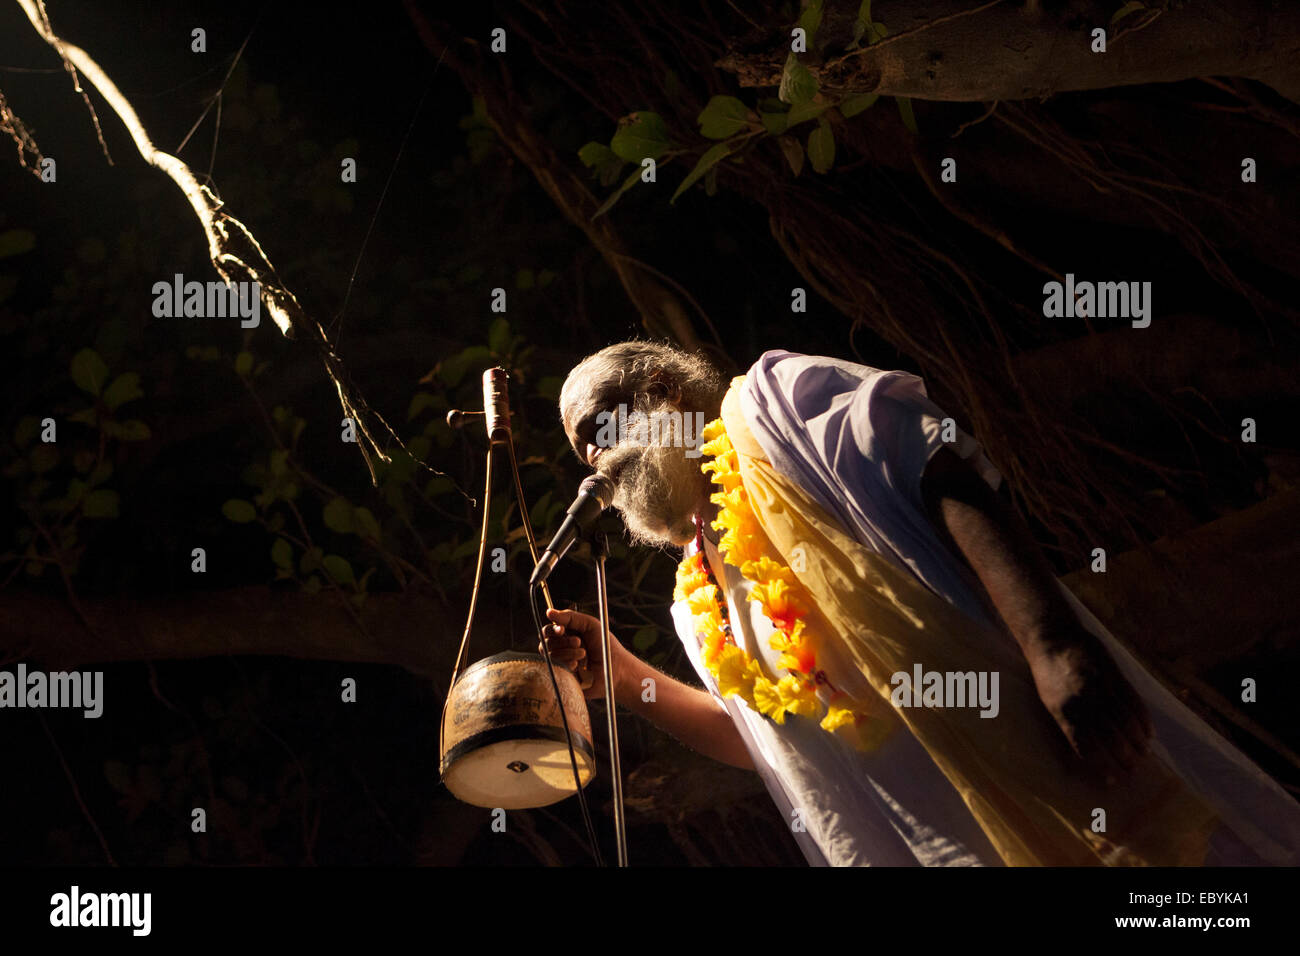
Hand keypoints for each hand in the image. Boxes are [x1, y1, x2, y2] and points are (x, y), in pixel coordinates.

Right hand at [538, 607, 627, 700]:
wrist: (616, 668)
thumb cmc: (605, 645)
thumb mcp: (590, 625)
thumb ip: (570, 617)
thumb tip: (549, 612)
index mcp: (566, 635)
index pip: (548, 631)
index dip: (552, 629)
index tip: (562, 630)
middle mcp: (561, 649)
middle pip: (546, 643)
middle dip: (563, 641)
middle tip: (579, 642)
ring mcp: (561, 664)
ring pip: (550, 655)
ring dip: (568, 652)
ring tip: (584, 655)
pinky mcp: (563, 677)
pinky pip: (555, 669)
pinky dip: (567, 664)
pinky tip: (578, 666)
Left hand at [1024, 632, 1153, 784]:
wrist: (1053, 638)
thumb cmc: (1047, 675)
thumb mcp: (1049, 703)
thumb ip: (1066, 727)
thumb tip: (1076, 758)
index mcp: (1064, 713)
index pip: (1085, 747)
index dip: (1100, 766)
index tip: (1112, 780)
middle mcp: (1084, 702)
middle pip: (1110, 737)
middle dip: (1124, 757)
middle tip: (1134, 771)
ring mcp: (1101, 687)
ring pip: (1125, 721)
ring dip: (1138, 740)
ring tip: (1144, 754)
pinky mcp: (1114, 674)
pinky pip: (1133, 700)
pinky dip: (1143, 719)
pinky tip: (1149, 732)